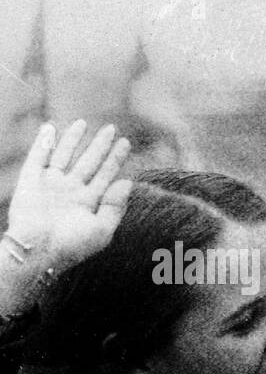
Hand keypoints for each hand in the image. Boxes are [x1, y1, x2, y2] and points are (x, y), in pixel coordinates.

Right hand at [6, 120, 131, 274]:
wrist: (38, 251)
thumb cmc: (72, 246)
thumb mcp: (102, 230)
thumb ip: (115, 206)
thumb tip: (128, 182)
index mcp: (89, 203)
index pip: (106, 175)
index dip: (116, 159)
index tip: (126, 143)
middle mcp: (71, 191)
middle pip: (89, 162)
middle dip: (100, 146)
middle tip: (112, 129)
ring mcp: (51, 185)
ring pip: (64, 156)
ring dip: (73, 140)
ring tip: (83, 123)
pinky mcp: (30, 181)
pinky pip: (37, 157)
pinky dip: (43, 143)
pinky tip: (51, 128)